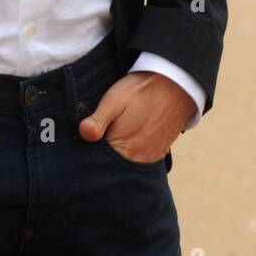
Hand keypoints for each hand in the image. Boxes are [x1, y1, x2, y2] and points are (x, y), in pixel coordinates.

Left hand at [78, 72, 193, 161]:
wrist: (175, 85)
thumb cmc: (141, 91)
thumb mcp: (115, 99)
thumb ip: (99, 119)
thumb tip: (83, 134)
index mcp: (121, 147)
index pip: (97, 163)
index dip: (87, 156)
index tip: (80, 148)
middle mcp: (136, 159)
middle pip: (111, 169)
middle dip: (100, 161)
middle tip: (94, 143)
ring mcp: (148, 159)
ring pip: (125, 168)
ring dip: (115, 160)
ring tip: (109, 142)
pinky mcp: (158, 154)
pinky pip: (139, 164)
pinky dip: (129, 158)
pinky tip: (124, 145)